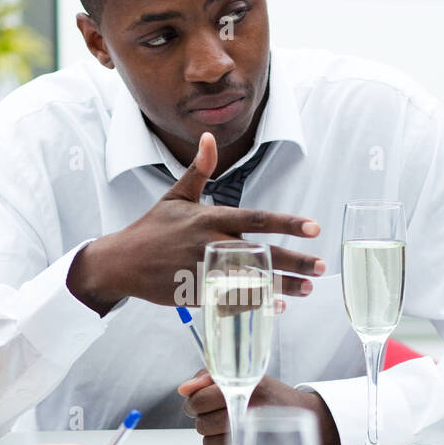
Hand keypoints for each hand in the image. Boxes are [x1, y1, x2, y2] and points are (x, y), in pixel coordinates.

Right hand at [66, 132, 323, 314]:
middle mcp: (209, 243)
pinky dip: (254, 304)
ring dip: (280, 286)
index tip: (314, 228)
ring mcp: (202, 270)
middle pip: (260, 253)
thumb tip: (209, 137)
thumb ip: (199, 170)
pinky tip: (276, 307)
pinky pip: (230, 300)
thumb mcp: (176, 195)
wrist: (121, 262)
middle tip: (321, 267)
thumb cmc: (152, 228)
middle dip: (293, 261)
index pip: (256, 219)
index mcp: (209, 218)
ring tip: (306, 290)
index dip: (287, 223)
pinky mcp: (194, 293)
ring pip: (249, 280)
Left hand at [178, 369, 340, 444]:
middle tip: (220, 416)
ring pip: (208, 444)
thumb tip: (184, 389)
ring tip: (231, 428)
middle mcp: (250, 411)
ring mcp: (254, 437)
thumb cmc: (270, 396)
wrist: (309, 416)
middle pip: (202, 424)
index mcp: (246, 387)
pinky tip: (239, 442)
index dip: (194, 403)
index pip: (200, 400)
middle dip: (205, 421)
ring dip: (214, 438)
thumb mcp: (245, 377)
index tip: (201, 403)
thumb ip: (209, 377)